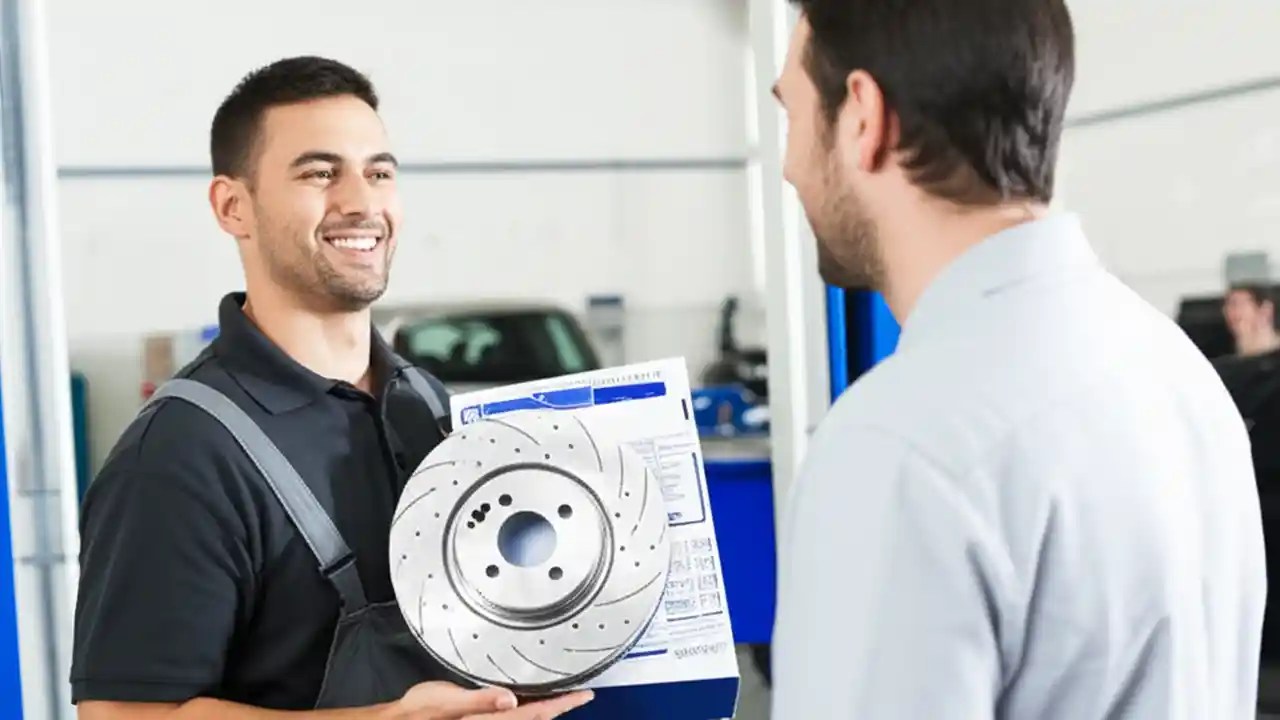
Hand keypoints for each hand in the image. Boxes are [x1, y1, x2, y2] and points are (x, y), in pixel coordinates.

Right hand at [385, 681, 593, 718]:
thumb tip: (511, 700)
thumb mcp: (444, 701)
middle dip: (559, 708)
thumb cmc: (417, 713)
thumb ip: (478, 701)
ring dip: (544, 710)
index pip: (535, 713)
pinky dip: (527, 711)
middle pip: (535, 719)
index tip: (584, 695)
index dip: (562, 705)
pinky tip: (529, 703)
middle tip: (580, 694)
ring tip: (563, 697)